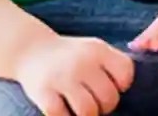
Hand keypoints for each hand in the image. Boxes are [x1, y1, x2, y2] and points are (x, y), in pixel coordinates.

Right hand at [15, 35, 134, 115]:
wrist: (30, 50)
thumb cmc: (70, 55)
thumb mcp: (94, 48)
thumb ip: (112, 63)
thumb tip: (126, 88)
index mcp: (98, 49)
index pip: (125, 73)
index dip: (123, 85)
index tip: (112, 86)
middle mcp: (82, 62)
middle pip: (109, 97)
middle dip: (105, 106)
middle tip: (97, 103)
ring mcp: (62, 78)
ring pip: (88, 111)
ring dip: (89, 115)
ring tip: (84, 110)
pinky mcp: (43, 92)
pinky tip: (66, 112)